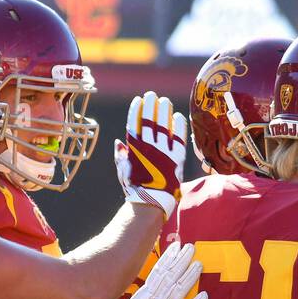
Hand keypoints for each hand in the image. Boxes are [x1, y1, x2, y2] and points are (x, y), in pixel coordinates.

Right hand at [79, 242, 206, 298]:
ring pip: (178, 290)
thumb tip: (153, 287)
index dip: (168, 257)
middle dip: (181, 260)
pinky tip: (204, 295)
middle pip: (169, 276)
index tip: (176, 246)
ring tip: (199, 265)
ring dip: (190, 277)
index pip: (158, 271)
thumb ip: (144, 297)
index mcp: (143, 294)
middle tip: (191, 248)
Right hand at [115, 92, 186, 217]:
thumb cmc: (136, 189)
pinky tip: (178, 116)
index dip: (136, 110)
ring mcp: (163, 152)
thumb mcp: (123, 172)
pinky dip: (179, 126)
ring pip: (164, 126)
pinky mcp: (176, 159)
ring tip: (165, 101)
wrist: (152, 203)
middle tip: (152, 96)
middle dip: (150, 106)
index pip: (134, 124)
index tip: (138, 100)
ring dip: (164, 111)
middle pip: (149, 120)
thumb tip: (118, 142)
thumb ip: (121, 156)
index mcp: (134, 149)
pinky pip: (179, 138)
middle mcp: (148, 148)